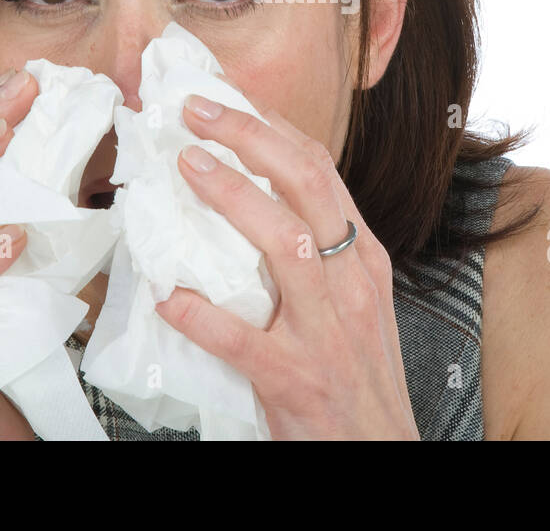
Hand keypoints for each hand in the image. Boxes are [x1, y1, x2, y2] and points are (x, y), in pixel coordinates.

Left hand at [156, 86, 419, 439]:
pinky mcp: (295, 379)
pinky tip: (168, 297)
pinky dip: (202, 315)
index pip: (321, 172)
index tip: (226, 96)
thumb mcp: (354, 302)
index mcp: (362, 259)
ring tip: (185, 166)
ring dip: (231, 198)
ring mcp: (325, 331)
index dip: (271, 127)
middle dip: (249, 138)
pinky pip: (242, 339)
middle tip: (195, 110)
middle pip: (307, 185)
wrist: (380, 452)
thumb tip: (247, 206)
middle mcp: (350, 283)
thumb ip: (314, 256)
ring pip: (283, 244)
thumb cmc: (357, 374)